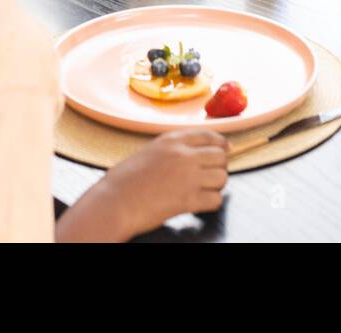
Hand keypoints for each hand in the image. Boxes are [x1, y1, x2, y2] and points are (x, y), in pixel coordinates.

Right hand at [90, 129, 228, 239]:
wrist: (114, 201)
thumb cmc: (125, 180)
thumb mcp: (149, 152)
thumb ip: (172, 149)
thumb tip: (195, 152)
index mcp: (171, 140)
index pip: (208, 136)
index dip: (221, 143)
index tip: (226, 149)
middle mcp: (183, 155)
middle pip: (220, 157)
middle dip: (218, 167)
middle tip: (209, 177)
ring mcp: (188, 177)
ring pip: (222, 177)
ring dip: (216, 186)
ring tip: (203, 191)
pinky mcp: (188, 199)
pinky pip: (215, 199)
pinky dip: (211, 203)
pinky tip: (199, 205)